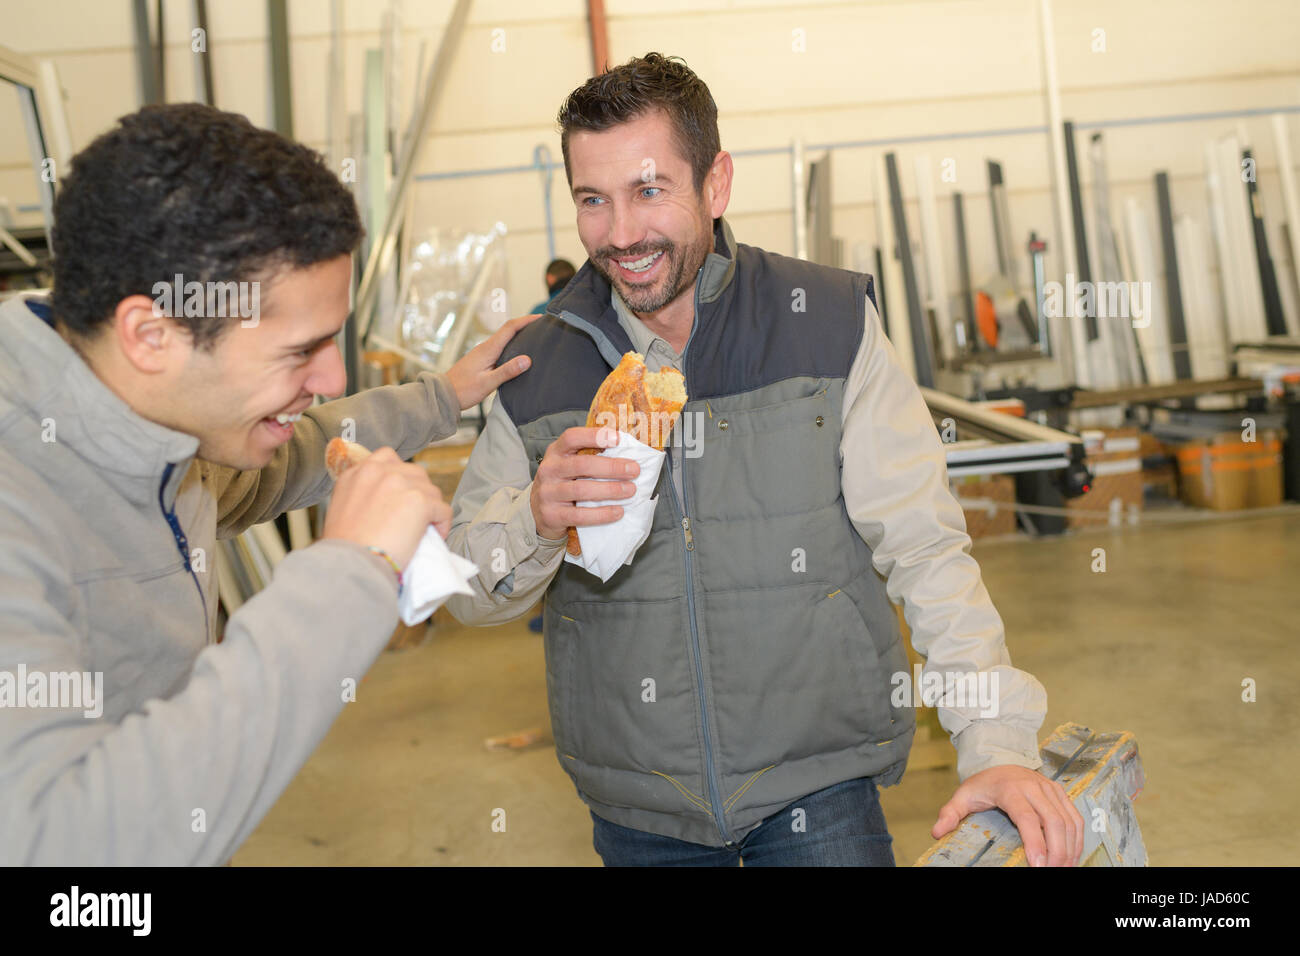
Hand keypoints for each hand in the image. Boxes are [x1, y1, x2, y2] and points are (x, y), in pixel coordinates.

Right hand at [321, 447, 450, 567]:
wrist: (352, 564)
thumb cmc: (346, 547)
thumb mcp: (341, 509)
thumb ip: (362, 493)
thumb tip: (386, 501)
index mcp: (357, 473)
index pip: (388, 458)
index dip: (401, 478)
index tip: (402, 496)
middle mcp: (378, 471)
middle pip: (415, 472)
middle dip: (419, 492)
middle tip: (416, 515)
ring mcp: (400, 483)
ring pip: (431, 491)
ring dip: (431, 509)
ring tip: (424, 528)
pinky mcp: (419, 500)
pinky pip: (443, 509)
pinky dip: (442, 524)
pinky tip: (435, 536)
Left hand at [446, 313, 541, 409]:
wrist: (444, 394)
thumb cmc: (464, 390)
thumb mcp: (488, 383)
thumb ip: (507, 371)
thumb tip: (527, 360)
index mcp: (488, 349)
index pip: (509, 328)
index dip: (525, 320)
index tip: (540, 317)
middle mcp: (485, 347)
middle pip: (508, 330)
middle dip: (525, 325)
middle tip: (542, 326)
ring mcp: (482, 352)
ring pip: (504, 339)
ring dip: (518, 334)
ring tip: (534, 337)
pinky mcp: (481, 359)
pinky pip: (499, 347)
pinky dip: (511, 345)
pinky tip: (518, 352)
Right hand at [530, 426, 639, 540]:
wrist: (539, 513)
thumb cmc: (564, 483)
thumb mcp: (569, 465)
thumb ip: (590, 457)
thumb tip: (627, 455)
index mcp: (556, 452)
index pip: (571, 437)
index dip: (594, 436)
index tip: (618, 439)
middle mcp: (549, 470)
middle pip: (582, 465)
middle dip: (612, 467)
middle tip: (634, 470)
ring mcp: (548, 493)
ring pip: (582, 490)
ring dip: (610, 490)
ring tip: (630, 490)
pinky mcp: (551, 515)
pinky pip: (580, 515)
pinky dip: (602, 514)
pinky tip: (618, 512)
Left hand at [931, 764, 1083, 866]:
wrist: (1001, 759)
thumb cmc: (984, 783)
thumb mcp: (963, 795)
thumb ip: (950, 813)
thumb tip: (937, 832)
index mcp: (1010, 789)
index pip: (1027, 817)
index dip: (1035, 842)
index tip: (1038, 865)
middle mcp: (1034, 787)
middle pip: (1053, 821)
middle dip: (1057, 851)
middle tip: (1051, 872)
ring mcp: (1051, 789)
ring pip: (1068, 821)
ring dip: (1070, 849)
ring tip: (1063, 869)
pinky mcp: (1061, 793)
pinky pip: (1076, 818)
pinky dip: (1077, 840)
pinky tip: (1072, 857)